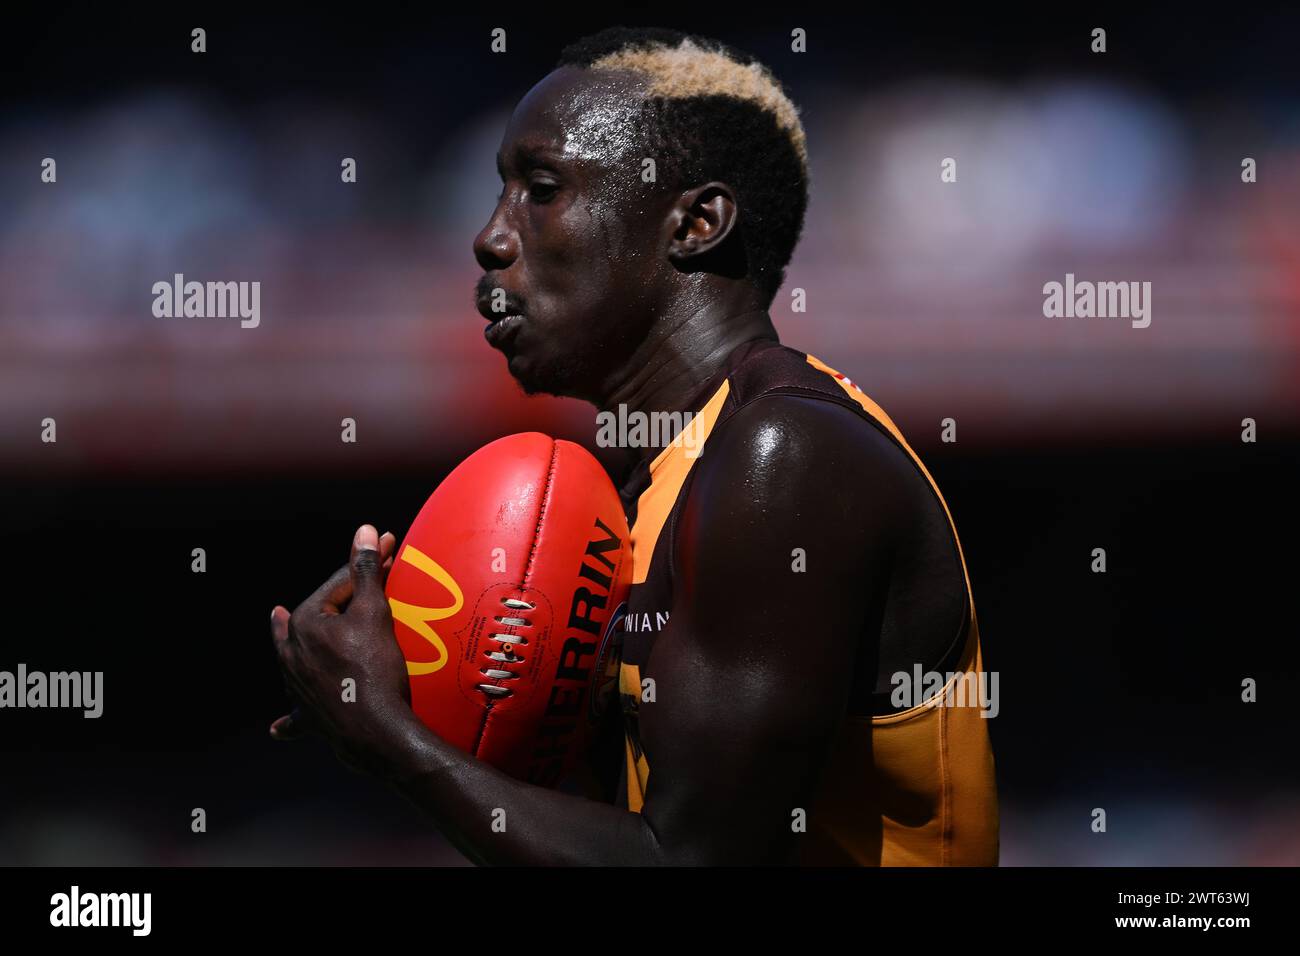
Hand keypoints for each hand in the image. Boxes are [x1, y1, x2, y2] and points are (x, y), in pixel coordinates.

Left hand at [269, 524, 414, 774]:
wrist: (374, 729)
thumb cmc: (374, 668)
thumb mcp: (373, 612)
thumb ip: (365, 571)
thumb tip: (362, 531)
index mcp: (302, 624)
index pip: (338, 586)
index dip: (366, 567)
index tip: (387, 549)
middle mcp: (290, 654)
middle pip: (316, 618)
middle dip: (336, 601)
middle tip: (353, 587)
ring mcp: (295, 687)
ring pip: (296, 658)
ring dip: (300, 647)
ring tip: (283, 628)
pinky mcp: (307, 718)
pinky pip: (295, 715)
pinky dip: (289, 719)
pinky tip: (276, 727)